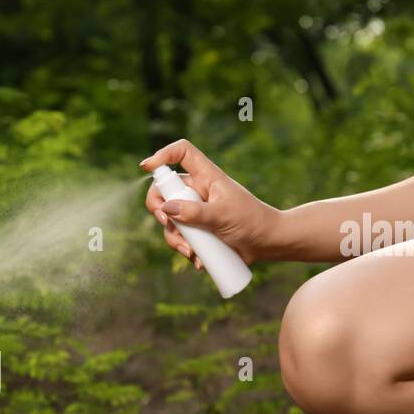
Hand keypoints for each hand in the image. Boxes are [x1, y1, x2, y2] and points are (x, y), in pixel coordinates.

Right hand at [139, 139, 281, 267]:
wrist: (266, 244)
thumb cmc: (252, 222)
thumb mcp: (223, 216)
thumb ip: (195, 212)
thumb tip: (166, 208)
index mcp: (207, 176)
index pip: (182, 154)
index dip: (163, 155)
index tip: (147, 167)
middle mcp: (197, 191)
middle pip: (164, 191)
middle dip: (159, 210)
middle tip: (167, 224)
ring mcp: (194, 211)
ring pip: (169, 220)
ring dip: (174, 237)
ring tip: (191, 252)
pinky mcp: (196, 230)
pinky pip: (179, 237)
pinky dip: (183, 249)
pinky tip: (198, 259)